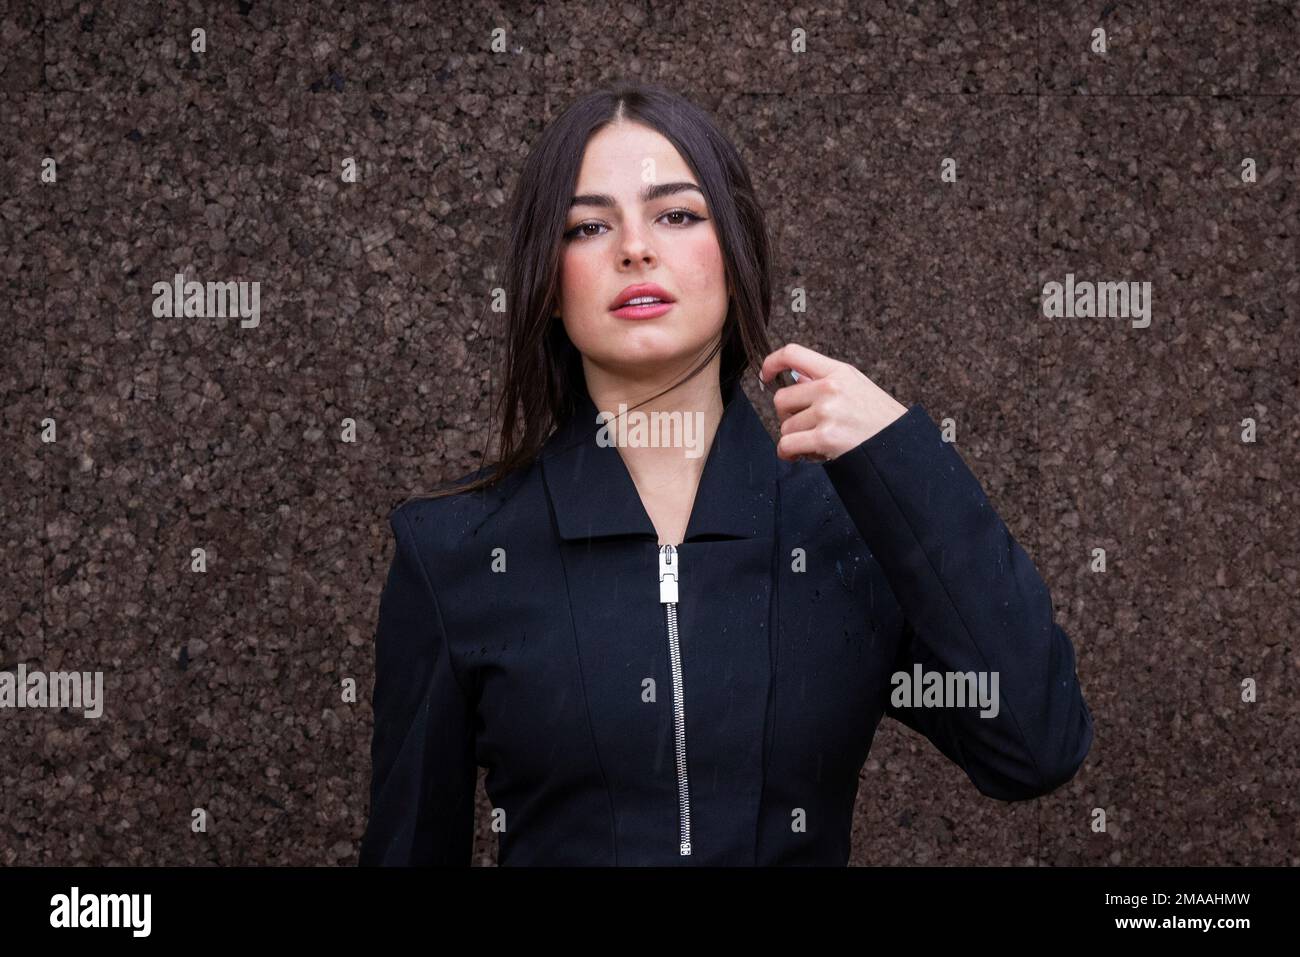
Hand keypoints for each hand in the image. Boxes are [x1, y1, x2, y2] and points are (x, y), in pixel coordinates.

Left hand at [758, 343, 908, 462]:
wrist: (900, 443)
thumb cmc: (879, 418)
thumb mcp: (856, 386)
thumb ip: (826, 380)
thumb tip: (796, 379)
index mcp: (838, 371)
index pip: (793, 354)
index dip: (771, 363)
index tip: (766, 375)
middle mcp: (830, 388)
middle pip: (781, 398)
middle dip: (787, 415)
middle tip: (804, 425)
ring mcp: (827, 412)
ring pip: (785, 426)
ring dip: (794, 438)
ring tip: (815, 441)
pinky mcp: (825, 437)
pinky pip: (788, 444)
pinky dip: (788, 453)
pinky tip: (800, 454)